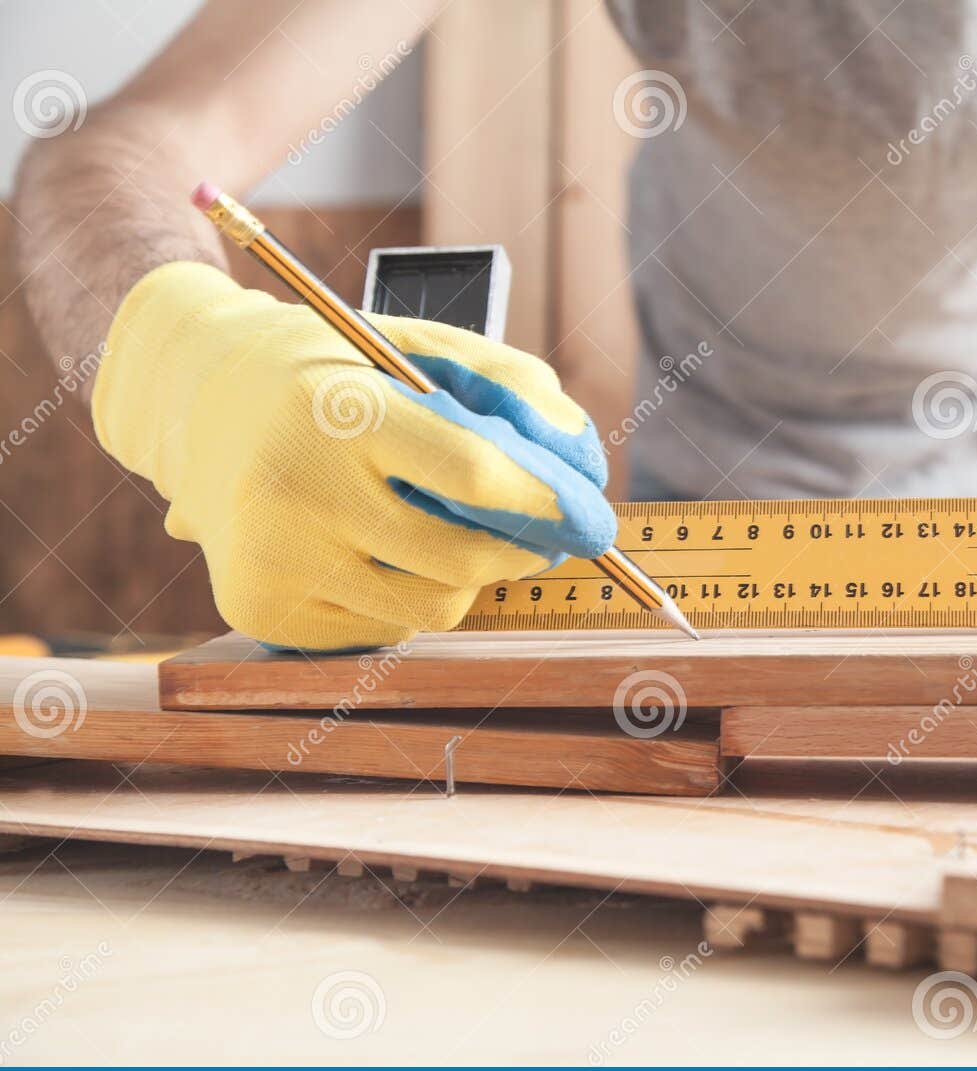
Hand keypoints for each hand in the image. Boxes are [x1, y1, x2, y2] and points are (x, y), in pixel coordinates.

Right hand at [94, 262, 614, 650]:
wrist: (191, 397)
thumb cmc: (330, 370)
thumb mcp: (412, 345)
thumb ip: (508, 383)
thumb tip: (580, 456)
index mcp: (335, 411)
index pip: (471, 472)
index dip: (549, 501)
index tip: (595, 518)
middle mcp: (294, 491)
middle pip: (461, 555)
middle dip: (525, 550)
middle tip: (552, 536)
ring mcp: (273, 560)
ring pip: (433, 605)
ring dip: (470, 575)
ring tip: (449, 526)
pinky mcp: (262, 609)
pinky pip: (387, 627)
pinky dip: (413, 595)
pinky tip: (384, 549)